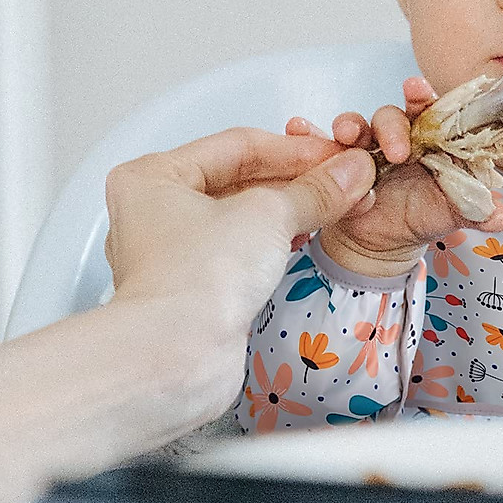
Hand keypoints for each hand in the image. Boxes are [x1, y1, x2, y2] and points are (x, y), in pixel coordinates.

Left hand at [104, 127, 375, 331]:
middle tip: (344, 181)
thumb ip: (314, 189)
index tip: (337, 156)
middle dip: (297, 181)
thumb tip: (349, 171)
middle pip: (240, 180)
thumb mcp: (268, 214)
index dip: (296, 149)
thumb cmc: (196, 278)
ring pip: (243, 218)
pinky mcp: (196, 291)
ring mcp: (175, 255)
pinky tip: (309, 238)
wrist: (179, 356)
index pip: (238, 146)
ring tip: (337, 206)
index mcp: (153, 177)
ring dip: (292, 212)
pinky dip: (277, 243)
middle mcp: (155, 213)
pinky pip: (243, 253)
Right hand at [286, 76, 502, 276]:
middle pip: (390, 115)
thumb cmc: (423, 216)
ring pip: (354, 125)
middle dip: (390, 124)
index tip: (419, 91)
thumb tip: (502, 216)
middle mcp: (395, 136)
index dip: (424, 96)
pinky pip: (318, 143)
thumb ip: (478, 211)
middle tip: (397, 149)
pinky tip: (298, 128)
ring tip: (344, 135)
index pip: (429, 110)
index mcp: (429, 139)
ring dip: (348, 124)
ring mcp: (363, 148)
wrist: (385, 244)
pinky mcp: (334, 162)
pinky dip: (306, 133)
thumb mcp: (452, 215)